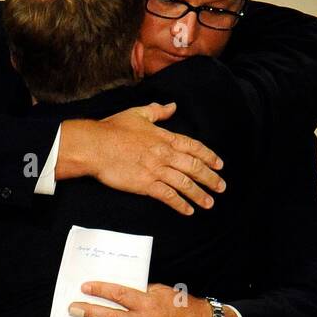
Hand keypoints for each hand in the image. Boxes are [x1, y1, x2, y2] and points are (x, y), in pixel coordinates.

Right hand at [56, 103, 224, 214]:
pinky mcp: (146, 184)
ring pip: (185, 183)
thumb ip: (158, 111)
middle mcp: (165, 154)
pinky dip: (180, 204)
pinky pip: (168, 196)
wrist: (96, 146)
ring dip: (199, 194)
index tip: (219, 165)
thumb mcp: (138, 113)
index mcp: (165, 137)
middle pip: (194, 167)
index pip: (194, 147)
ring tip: (209, 203)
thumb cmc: (113, 129)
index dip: (209, 156)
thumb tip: (172, 106)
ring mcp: (156, 170)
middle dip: (210, 178)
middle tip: (221, 187)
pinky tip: (188, 210)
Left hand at [68, 282, 239, 316]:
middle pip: (111, 316)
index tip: (85, 288)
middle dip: (90, 312)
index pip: (119, 295)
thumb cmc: (184, 309)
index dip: (101, 290)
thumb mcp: (164, 292)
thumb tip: (122, 294)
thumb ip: (143, 292)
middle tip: (73, 309)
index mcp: (148, 303)